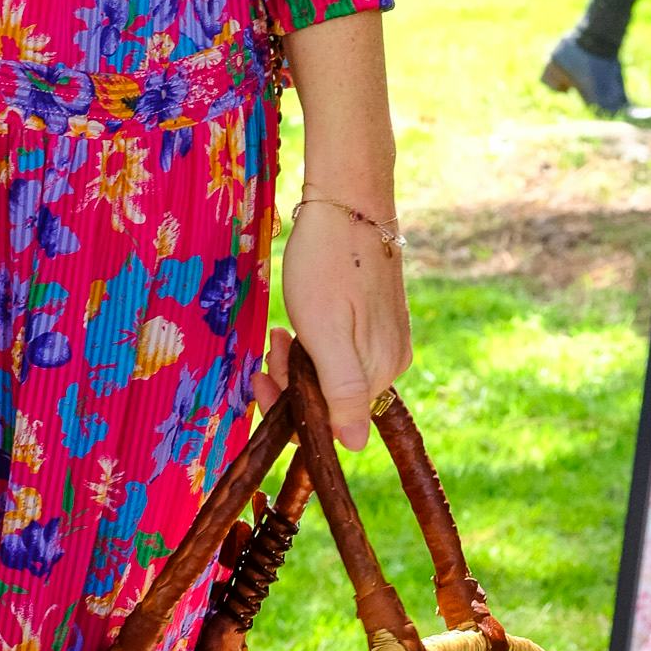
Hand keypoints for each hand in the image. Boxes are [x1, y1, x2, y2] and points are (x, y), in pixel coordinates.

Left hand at [281, 190, 411, 449]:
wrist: (348, 205)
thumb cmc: (330, 265)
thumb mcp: (326, 334)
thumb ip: (339, 391)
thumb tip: (354, 446)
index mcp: (377, 373)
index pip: (330, 421)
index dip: (290, 407)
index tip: (261, 376)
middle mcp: (389, 364)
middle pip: (330, 398)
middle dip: (289, 380)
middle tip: (272, 341)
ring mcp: (386, 342)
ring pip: (330, 374)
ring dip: (296, 360)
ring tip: (280, 330)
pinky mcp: (378, 323)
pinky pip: (339, 352)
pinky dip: (312, 344)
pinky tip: (296, 323)